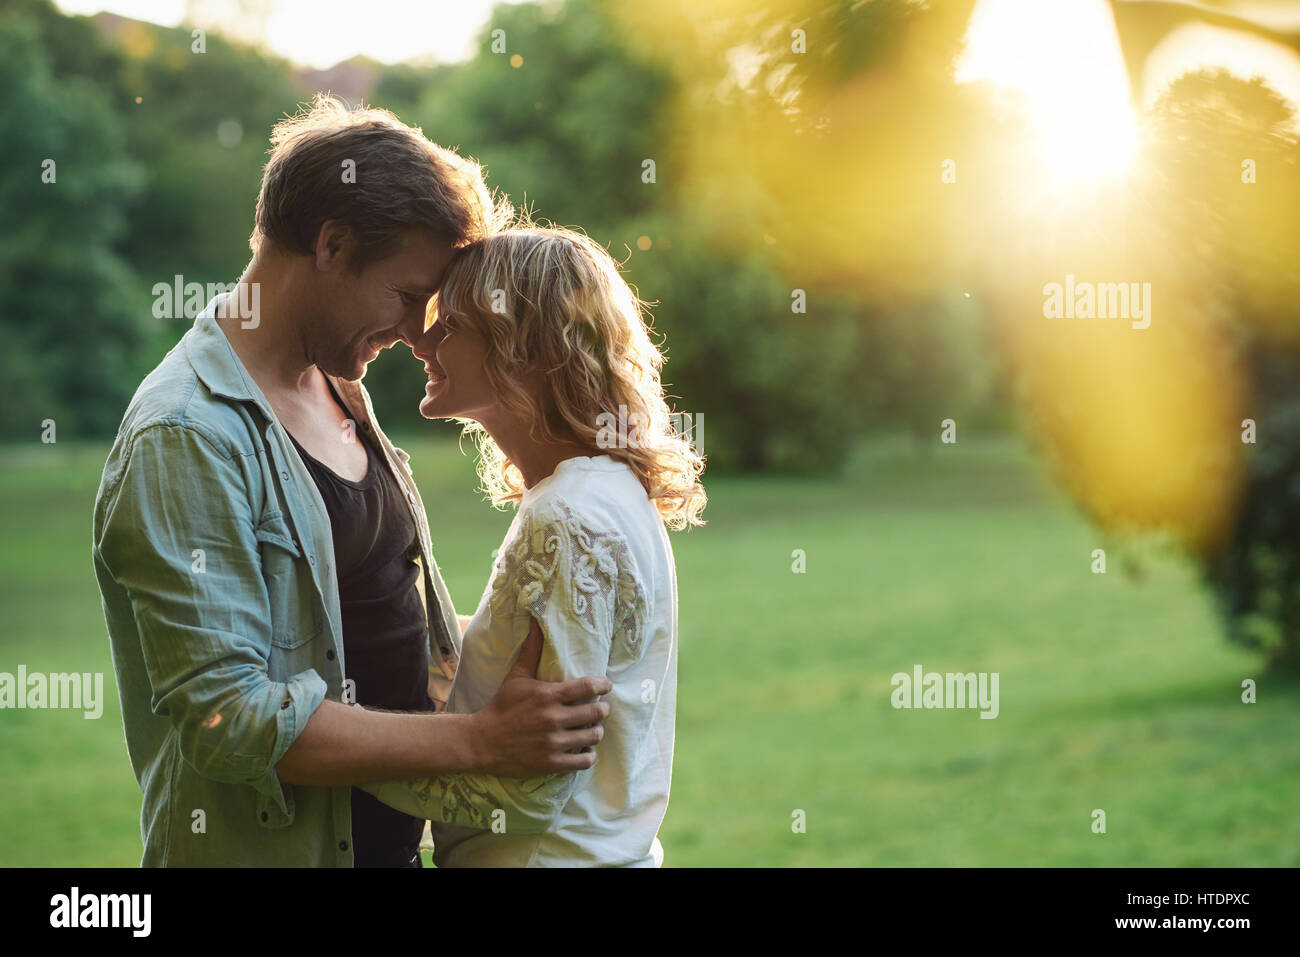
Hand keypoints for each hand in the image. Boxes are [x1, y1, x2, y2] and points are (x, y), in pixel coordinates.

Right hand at [471, 616, 611, 776]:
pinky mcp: (551, 763)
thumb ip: (531, 650)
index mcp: (548, 695)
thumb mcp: (516, 676)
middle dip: (602, 710)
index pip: (589, 686)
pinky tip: (584, 749)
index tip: (605, 686)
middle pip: (597, 712)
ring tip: (592, 728)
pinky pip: (584, 760)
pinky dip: (588, 754)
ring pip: (593, 736)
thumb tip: (535, 621)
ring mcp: (553, 742)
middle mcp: (554, 718)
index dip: (603, 685)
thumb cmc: (502, 706)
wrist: (482, 741)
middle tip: (600, 709)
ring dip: (596, 732)